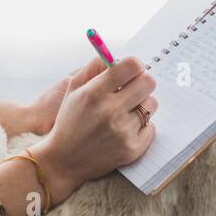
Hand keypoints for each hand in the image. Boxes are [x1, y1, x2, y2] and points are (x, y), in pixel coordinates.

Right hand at [29, 56, 158, 202]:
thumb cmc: (70, 121)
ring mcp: (122, 132)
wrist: (64, 161)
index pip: (132, 65)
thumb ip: (94, 67)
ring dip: (142, 105)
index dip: (135, 65)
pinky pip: (151, 127)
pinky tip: (124, 130)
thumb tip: (116, 55)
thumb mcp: (73, 89)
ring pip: (151, 105)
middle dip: (142, 82)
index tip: (131, 70)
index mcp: (94, 93)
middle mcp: (110, 111)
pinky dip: (141, 127)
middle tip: (132, 89)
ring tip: (126, 112)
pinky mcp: (131, 149)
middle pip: (149, 82)